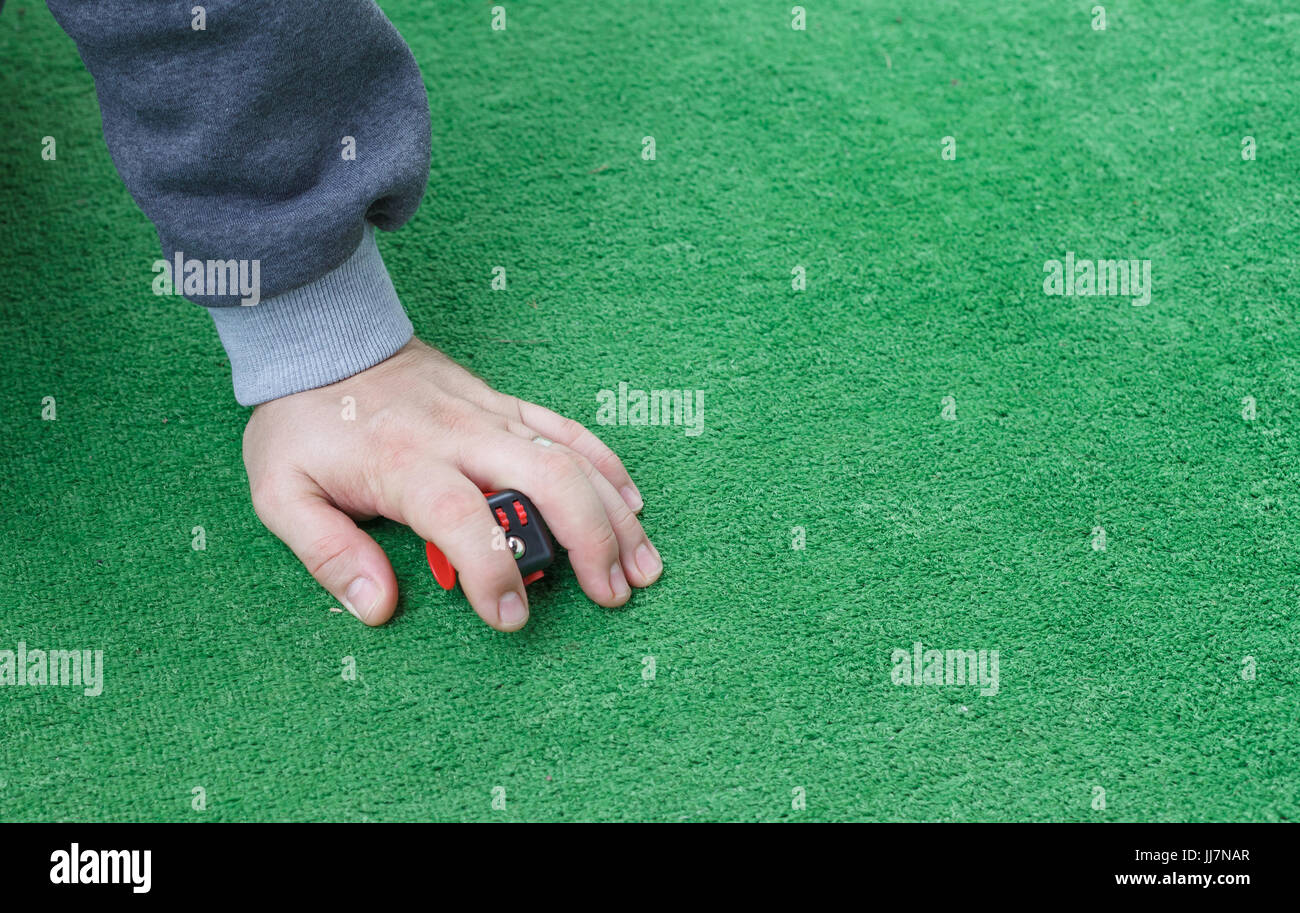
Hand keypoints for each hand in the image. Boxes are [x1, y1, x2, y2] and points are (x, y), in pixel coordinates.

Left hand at [241, 338, 661, 629]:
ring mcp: (491, 415)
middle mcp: (461, 436)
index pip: (464, 517)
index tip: (511, 616)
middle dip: (592, 540)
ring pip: (572, 457)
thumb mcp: (281, 491)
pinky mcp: (505, 404)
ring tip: (642, 566)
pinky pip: (568, 429)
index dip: (494, 570)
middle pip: (547, 480)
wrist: (324, 337)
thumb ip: (327, 552)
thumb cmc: (304, 422)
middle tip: (612, 594)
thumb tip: (377, 606)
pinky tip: (633, 502)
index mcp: (406, 462)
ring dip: (615, 512)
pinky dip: (608, 465)